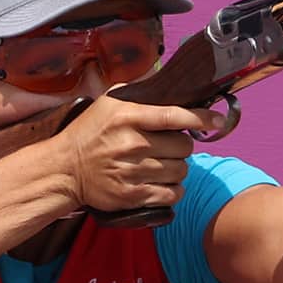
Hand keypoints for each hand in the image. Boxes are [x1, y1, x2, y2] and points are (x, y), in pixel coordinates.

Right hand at [50, 91, 222, 211]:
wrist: (64, 169)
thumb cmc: (89, 132)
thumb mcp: (108, 103)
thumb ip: (138, 93)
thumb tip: (170, 87)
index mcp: (128, 116)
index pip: (174, 116)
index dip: (201, 118)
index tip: (218, 120)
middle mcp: (132, 143)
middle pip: (184, 147)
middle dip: (182, 146)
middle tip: (168, 146)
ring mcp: (132, 171)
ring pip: (181, 171)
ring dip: (177, 168)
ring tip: (162, 164)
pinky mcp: (132, 195)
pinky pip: (171, 194)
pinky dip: (173, 189)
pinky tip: (163, 183)